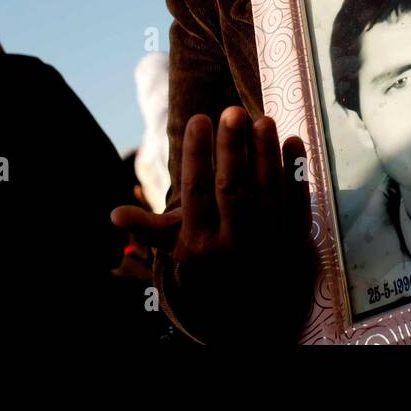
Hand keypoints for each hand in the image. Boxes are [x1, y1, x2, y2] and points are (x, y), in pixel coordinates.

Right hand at [111, 106, 312, 340]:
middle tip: (232, 110)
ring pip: (267, 193)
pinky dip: (296, 172)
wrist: (249, 300)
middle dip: (232, 148)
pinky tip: (293, 140)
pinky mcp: (295, 240)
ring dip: (266, 154)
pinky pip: (298, 202)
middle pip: (232, 189)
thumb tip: (113, 215)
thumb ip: (147, 227)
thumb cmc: (207, 255)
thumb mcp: (176, 244)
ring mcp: (268, 242)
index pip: (196, 191)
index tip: (199, 118)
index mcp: (199, 241)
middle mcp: (233, 244)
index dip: (197, 154)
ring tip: (261, 119)